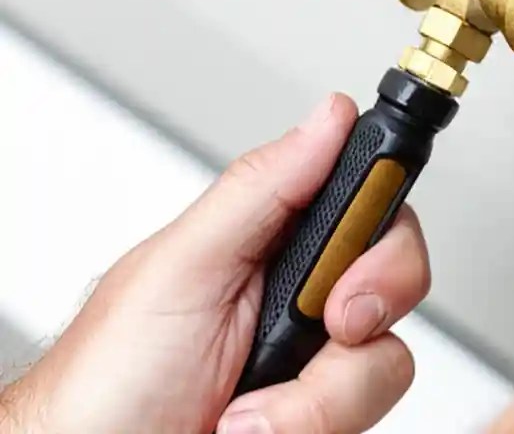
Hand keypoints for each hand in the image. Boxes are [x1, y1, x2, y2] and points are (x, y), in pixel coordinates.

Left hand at [0, 95, 431, 432]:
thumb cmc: (107, 382)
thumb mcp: (182, 266)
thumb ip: (261, 189)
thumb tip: (330, 118)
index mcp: (271, 242)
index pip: (364, 199)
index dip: (383, 209)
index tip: (366, 239)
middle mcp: (302, 299)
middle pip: (398, 275)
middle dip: (364, 306)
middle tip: (324, 325)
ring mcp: (315, 365)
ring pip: (388, 359)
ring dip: (316, 395)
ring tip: (247, 408)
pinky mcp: (325, 417)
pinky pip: (370, 415)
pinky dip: (308, 427)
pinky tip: (255, 428)